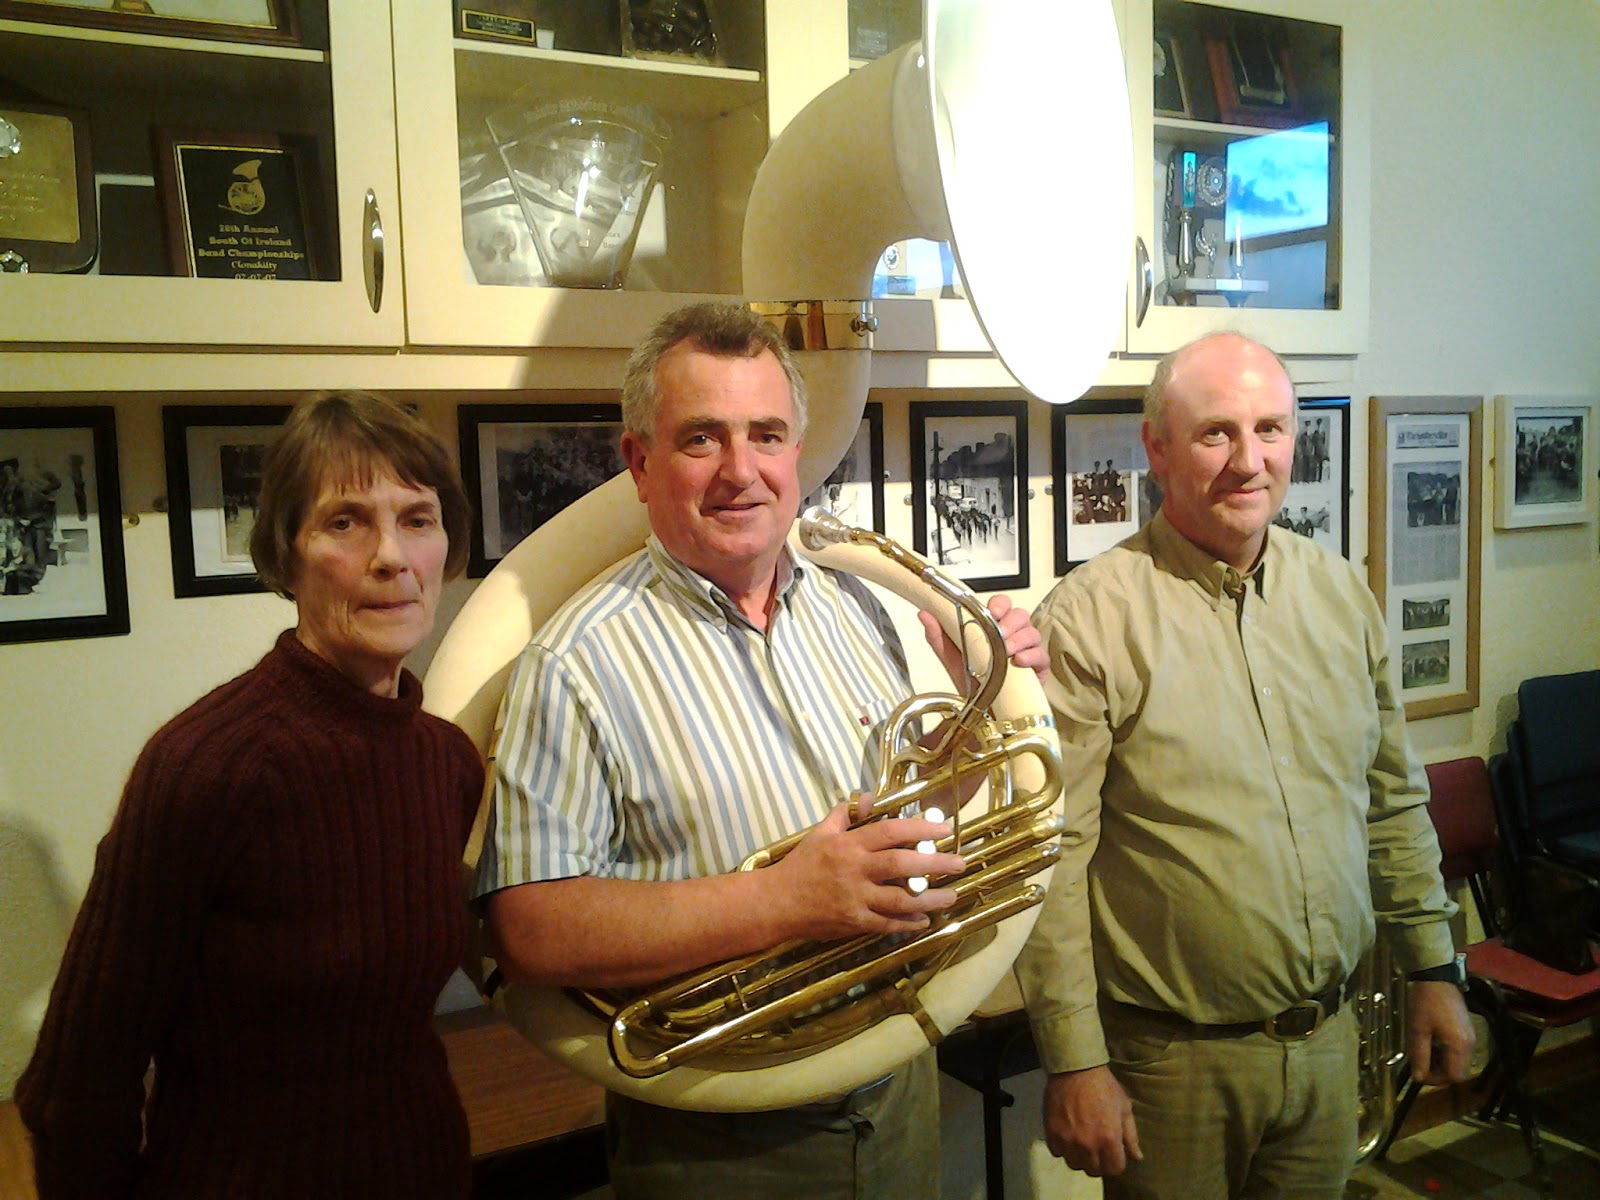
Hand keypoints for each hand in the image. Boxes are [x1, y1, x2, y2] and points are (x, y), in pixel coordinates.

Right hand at [768, 796, 966, 940]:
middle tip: (960, 864)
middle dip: (935, 864)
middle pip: (901, 865)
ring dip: (929, 899)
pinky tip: (924, 920)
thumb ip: (845, 814)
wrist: (776, 902)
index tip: (943, 830)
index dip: (919, 830)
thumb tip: (867, 797)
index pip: (890, 831)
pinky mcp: (853, 922)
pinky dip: (908, 923)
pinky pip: (886, 924)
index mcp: (848, 845)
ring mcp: (855, 898)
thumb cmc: (800, 865)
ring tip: (952, 896)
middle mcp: (855, 870)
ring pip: (900, 899)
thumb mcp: (820, 833)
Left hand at [920, 593, 1047, 688]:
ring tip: (1006, 652)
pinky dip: (1031, 656)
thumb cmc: (971, 680)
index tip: (991, 611)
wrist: (982, 711)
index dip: (999, 604)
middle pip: (1021, 615)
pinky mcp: (1038, 669)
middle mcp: (1013, 635)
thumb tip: (924, 614)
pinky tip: (1018, 662)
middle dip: (1009, 623)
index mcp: (994, 627)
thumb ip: (938, 635)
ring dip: (1019, 640)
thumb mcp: (950, 657)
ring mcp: (1027, 651)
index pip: (1003, 604)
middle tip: (998, 634)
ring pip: (1033, 633)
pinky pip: (1042, 656)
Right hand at [1042, 1065, 1142, 1176]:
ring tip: (1081, 1143)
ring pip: (1075, 1164)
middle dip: (1099, 1162)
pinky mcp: (1052, 1133)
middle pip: (1094, 1171)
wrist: (1076, 1068)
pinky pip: (1057, 1153)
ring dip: (1080, 1157)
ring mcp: (1068, 1141)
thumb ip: (1131, 1136)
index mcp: (1109, 1139)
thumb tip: (1137, 1157)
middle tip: (1097, 1147)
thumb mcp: (1124, 1108)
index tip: (1113, 1153)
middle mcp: (1088, 1145)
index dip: (1116, 1162)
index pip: (1114, 1169)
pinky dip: (1063, 1148)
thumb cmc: (1104, 1086)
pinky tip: (1067, 1136)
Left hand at [1406, 980, 1475, 1084]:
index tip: (1419, 1072)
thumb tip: (1418, 1078)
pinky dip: (1446, 1053)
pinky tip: (1432, 1043)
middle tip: (1420, 1062)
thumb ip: (1419, 1056)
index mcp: (1459, 1046)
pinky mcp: (1467, 1030)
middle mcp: (1470, 1044)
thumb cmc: (1425, 1003)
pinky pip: (1459, 1050)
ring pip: (1459, 1061)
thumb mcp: (1418, 1030)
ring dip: (1441, 1062)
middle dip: (1439, 1072)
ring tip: (1424, 1051)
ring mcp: (1470, 1037)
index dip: (1436, 1079)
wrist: (1437, 978)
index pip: (1454, 1076)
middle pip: (1458, 1071)